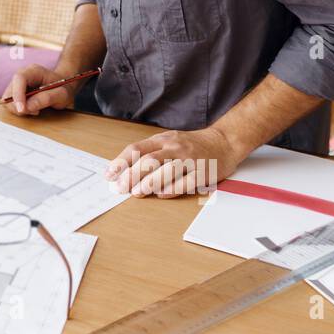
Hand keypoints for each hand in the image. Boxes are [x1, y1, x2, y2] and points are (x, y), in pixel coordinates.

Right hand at [2, 64, 82, 115]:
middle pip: (10, 90)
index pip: (19, 78)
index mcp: (34, 71)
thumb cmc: (64, 88)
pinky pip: (11, 103)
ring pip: (8, 98)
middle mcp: (23, 75)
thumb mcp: (62, 94)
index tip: (22, 109)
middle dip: (18, 105)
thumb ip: (46, 99)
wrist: (65, 87)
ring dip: (19, 108)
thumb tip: (28, 106)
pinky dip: (19, 109)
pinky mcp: (17, 92)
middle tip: (35, 112)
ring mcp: (18, 84)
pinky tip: (32, 109)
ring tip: (36, 110)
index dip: (18, 94)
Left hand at [105, 128, 242, 197]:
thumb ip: (150, 152)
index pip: (137, 149)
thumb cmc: (191, 145)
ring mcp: (190, 160)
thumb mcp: (169, 140)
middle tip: (121, 187)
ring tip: (137, 192)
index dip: (121, 162)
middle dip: (132, 175)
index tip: (110, 175)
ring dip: (149, 183)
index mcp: (163, 139)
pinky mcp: (203, 172)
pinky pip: (186, 182)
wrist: (224, 142)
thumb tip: (125, 169)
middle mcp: (175, 148)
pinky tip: (161, 194)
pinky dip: (172, 189)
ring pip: (166, 170)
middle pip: (149, 160)